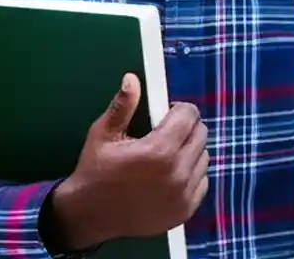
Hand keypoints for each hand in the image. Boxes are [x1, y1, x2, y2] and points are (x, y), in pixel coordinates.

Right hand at [49, 74, 208, 250]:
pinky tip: (171, 174)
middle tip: (166, 132)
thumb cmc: (96, 171)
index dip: (179, 109)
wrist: (89, 215)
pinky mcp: (186, 209)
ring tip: (167, 154)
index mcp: (159, 150)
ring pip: (203, 157)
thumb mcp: (103, 134)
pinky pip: (202, 180)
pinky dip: (192, 173)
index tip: (166, 113)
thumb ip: (122, 106)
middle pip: (200, 134)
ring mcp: (184, 194)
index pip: (189, 115)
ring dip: (190, 150)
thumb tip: (132, 79)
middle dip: (186, 127)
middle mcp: (177, 172)